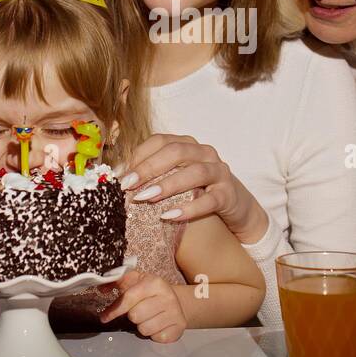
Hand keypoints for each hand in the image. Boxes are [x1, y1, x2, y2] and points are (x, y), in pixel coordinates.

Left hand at [98, 269, 186, 342]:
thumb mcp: (135, 281)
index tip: (104, 317)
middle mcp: (167, 296)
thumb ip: (117, 281)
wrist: (177, 301)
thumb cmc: (150, 292)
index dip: (114, 310)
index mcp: (154, 283)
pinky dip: (154, 334)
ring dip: (142, 326)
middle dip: (132, 316)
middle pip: (135, 316)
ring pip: (145, 329)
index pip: (128, 298)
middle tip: (138, 312)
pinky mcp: (179, 327)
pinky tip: (158, 326)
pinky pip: (156, 338)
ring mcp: (175, 312)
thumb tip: (101, 288)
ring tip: (148, 318)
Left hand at [118, 134, 267, 243]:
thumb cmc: (198, 191)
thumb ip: (153, 175)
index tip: (119, 175)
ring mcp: (219, 172)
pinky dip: (189, 208)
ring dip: (168, 184)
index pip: (160, 141)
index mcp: (188, 145)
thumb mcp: (176, 178)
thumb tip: (118, 180)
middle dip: (149, 168)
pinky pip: (210, 200)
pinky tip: (170, 216)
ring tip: (146, 198)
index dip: (138, 155)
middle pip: (176, 152)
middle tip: (128, 185)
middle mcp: (204, 154)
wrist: (236, 207)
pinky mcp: (229, 195)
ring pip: (195, 173)